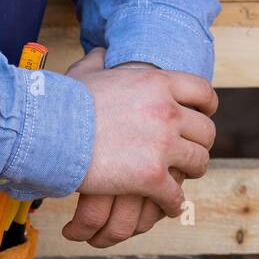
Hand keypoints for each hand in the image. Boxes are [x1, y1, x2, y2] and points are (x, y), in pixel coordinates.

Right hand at [61, 47, 215, 243]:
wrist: (52, 128)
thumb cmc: (65, 100)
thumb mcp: (87, 71)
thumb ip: (102, 60)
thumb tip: (103, 53)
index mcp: (156, 82)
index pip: (202, 91)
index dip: (206, 106)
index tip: (202, 116)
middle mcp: (167, 111)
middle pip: (206, 131)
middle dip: (199, 143)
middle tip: (188, 152)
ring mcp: (162, 145)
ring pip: (198, 163)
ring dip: (189, 172)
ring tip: (178, 178)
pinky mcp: (151, 177)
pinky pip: (176, 195)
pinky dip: (173, 203)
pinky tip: (165, 205)